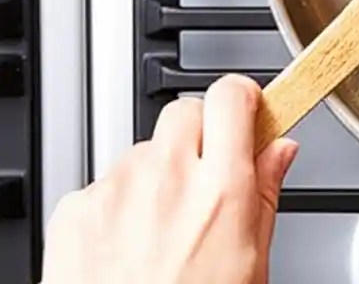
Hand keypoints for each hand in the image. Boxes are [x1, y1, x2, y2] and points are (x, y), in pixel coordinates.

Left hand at [42, 75, 298, 283]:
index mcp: (220, 188)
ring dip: (158, 174)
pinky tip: (129, 247)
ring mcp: (115, 188)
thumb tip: (281, 151)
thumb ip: (265, 193)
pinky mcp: (76, 207)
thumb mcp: (253, 262)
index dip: (242, 99)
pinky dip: (118, 206)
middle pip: (186, 112)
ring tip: (164, 230)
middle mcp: (166, 176)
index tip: (248, 111)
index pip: (232, 96)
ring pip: (144, 151)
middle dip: (201, 134)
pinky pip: (104, 184)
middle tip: (208, 175)